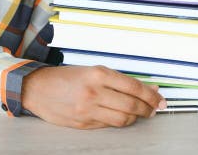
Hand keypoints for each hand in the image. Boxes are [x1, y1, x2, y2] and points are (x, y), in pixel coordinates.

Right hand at [21, 65, 165, 128]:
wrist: (37, 89)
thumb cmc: (66, 77)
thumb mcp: (94, 71)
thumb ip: (119, 81)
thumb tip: (147, 88)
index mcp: (98, 74)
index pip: (133, 87)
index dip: (151, 95)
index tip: (160, 98)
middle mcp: (94, 92)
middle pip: (131, 105)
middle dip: (147, 108)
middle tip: (155, 108)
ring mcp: (88, 110)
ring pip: (122, 119)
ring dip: (135, 117)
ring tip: (140, 113)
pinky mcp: (83, 124)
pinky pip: (108, 125)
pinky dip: (118, 121)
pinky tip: (122, 116)